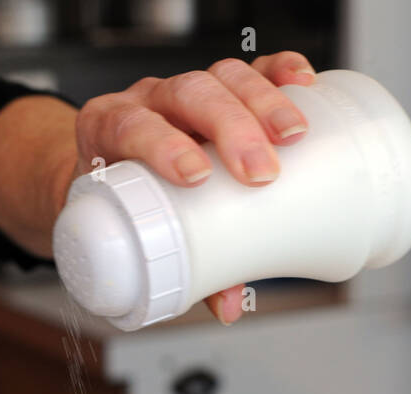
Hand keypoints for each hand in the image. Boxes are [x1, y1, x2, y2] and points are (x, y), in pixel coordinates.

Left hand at [71, 52, 317, 324]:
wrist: (111, 176)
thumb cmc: (123, 207)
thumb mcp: (137, 237)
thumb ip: (184, 271)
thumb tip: (230, 308)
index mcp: (108, 133)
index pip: (132, 125)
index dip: (163, 145)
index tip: (195, 176)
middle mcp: (147, 102)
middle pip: (189, 94)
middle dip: (230, 129)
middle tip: (262, 171)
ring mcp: (186, 90)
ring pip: (222, 77)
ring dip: (261, 102)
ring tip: (294, 134)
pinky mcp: (222, 86)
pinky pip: (251, 67)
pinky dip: (277, 69)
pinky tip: (302, 81)